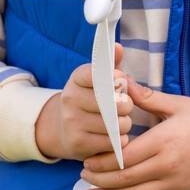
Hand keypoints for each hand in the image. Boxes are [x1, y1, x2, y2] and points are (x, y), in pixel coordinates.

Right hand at [35, 42, 133, 161]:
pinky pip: (112, 142)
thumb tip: (118, 46)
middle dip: (126, 105)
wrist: (62, 129)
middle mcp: (70, 99)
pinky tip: (114, 136)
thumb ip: (110, 65)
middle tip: (125, 106)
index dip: (114, 77)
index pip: (95, 73)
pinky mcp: (78, 143)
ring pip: (116, 124)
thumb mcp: (96, 80)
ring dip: (125, 124)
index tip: (121, 79)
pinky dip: (119, 140)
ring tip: (120, 122)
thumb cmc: (89, 100)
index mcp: (76, 79)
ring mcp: (72, 122)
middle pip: (113, 102)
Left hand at [76, 77, 189, 189]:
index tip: (87, 159)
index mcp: (162, 140)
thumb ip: (148, 98)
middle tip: (84, 176)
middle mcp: (167, 165)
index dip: (101, 160)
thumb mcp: (178, 104)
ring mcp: (177, 184)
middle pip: (124, 178)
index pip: (123, 156)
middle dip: (100, 179)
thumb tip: (123, 83)